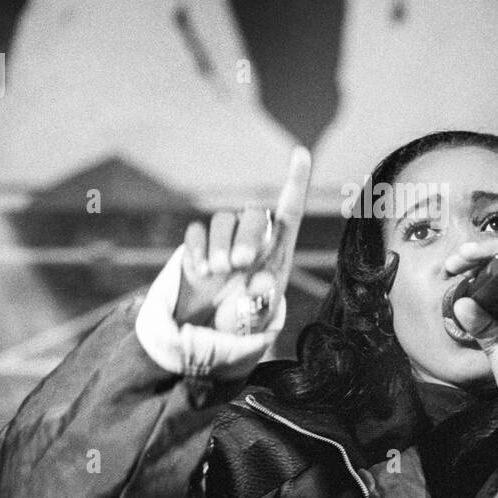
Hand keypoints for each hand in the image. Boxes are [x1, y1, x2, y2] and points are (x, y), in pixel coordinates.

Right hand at [135, 147, 309, 382]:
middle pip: (254, 215)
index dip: (296, 182)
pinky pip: (197, 232)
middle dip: (247, 234)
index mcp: (278, 255)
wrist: (203, 344)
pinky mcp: (196, 251)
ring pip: (224, 220)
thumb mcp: (258, 321)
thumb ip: (261, 302)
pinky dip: (198, 246)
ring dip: (221, 242)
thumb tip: (259, 278)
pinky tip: (200, 270)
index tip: (301, 153)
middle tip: (238, 264)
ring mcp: (223, 246)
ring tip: (217, 273)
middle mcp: (252, 244)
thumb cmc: (240, 332)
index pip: (290, 212)